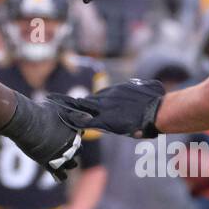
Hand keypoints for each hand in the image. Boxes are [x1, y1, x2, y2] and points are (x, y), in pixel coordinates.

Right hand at [0, 91, 90, 180]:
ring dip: (69, 163)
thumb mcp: (59, 106)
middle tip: (64, 148)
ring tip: (63, 162)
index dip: (73, 136)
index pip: (80, 136)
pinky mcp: (50, 164)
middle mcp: (71, 144)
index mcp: (74, 130)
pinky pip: (60, 175)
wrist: (26, 121)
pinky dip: (60, 176)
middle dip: (73, 150)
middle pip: (78, 150)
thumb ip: (72, 110)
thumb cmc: (40, 111)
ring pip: (71, 164)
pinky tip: (59, 176)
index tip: (65, 135)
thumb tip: (85, 108)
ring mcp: (61, 155)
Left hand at [48, 78, 163, 137]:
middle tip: (53, 99)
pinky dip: (74, 118)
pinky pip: (86, 120)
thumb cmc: (156, 100)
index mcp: (116, 92)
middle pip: (85, 100)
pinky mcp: (106, 120)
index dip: (85, 101)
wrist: (156, 110)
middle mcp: (108, 98)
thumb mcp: (148, 88)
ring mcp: (106, 108)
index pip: (97, 97)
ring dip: (67, 106)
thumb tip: (146, 88)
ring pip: (82, 107)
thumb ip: (141, 88)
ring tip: (52, 103)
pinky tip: (63, 117)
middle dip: (69, 101)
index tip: (76, 102)